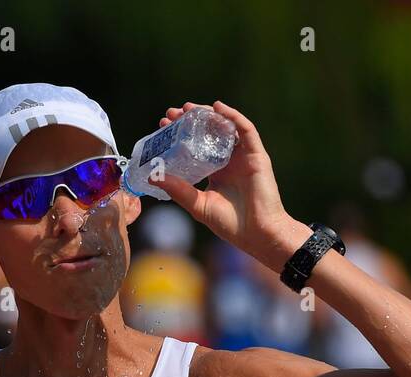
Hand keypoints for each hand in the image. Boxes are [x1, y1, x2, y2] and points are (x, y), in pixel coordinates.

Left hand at [154, 100, 309, 269]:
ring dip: (208, 114)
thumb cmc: (231, 224)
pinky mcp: (257, 155)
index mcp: (216, 171)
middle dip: (191, 119)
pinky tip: (218, 107)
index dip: (180, 133)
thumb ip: (178, 190)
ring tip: (189, 108)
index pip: (196, 144)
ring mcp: (244, 156)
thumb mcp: (198, 205)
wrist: (258, 234)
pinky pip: (246, 129)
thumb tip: (152, 176)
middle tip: (172, 113)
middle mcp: (230, 160)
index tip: (164, 124)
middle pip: (209, 132)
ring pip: (226, 126)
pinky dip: (233, 116)